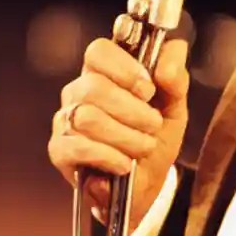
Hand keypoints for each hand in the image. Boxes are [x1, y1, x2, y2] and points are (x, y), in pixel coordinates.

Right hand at [49, 37, 189, 229]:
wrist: (145, 184)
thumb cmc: (154, 137)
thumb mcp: (175, 107)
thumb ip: (176, 80)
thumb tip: (166, 68)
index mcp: (104, 72)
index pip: (99, 51)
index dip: (124, 67)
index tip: (148, 90)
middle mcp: (79, 91)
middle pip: (94, 87)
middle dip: (132, 110)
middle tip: (153, 125)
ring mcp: (66, 119)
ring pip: (87, 117)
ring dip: (124, 136)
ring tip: (143, 147)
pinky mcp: (59, 150)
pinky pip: (76, 146)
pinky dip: (107, 156)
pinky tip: (123, 163)